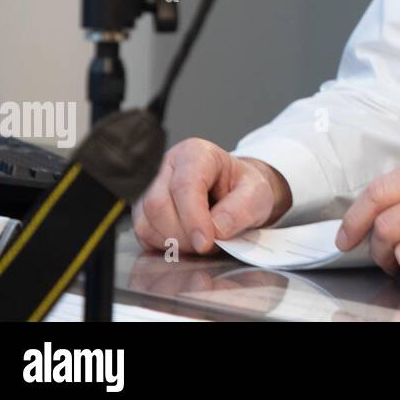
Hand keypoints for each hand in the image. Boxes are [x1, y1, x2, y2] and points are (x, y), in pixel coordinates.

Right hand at [131, 138, 291, 255]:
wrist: (236, 194)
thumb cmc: (244, 188)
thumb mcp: (257, 193)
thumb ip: (241, 209)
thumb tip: (216, 230)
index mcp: (196, 153)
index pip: (185, 185)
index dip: (194, 218)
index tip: (206, 242)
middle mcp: (166, 167)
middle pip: (158, 205)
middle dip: (183, 234)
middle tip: (209, 244)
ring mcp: (150, 188)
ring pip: (145, 222)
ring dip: (174, 242)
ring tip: (201, 242)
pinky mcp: (142, 210)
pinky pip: (143, 234)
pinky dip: (164, 246)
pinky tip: (187, 242)